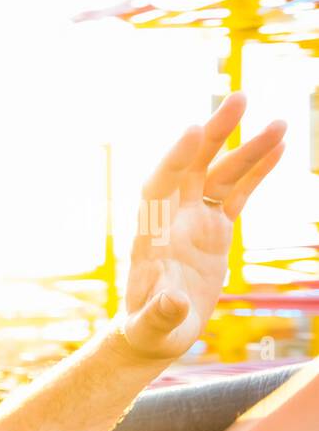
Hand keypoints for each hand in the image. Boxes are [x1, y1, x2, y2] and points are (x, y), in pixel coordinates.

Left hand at [121, 92, 285, 360]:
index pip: (159, 185)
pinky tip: (280, 146)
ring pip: (222, 174)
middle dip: (214, 133)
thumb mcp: (154, 327)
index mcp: (151, 233)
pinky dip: (257, 170)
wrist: (157, 332)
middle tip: (240, 98)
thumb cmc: (150, 329)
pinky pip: (238, 191)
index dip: (175, 159)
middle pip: (192, 165)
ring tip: (280, 123)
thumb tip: (173, 303)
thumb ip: (161, 315)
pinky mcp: (215, 228)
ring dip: (247, 148)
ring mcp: (194, 219)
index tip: (192, 130)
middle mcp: (171, 217)